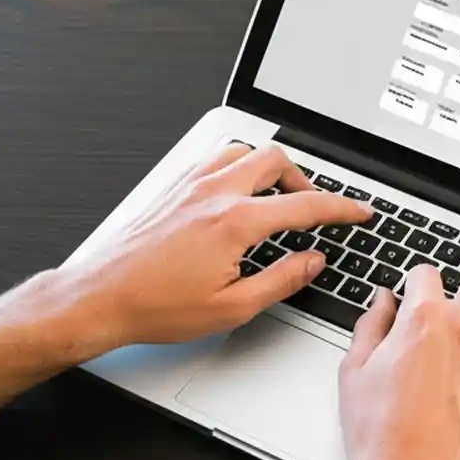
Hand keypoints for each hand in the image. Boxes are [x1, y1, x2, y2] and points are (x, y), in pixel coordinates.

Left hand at [60, 143, 372, 353]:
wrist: (100, 298)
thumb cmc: (156, 306)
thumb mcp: (233, 307)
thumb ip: (282, 280)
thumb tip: (312, 261)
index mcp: (235, 223)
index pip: (305, 205)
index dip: (342, 208)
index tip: (359, 211)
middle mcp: (213, 195)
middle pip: (276, 161)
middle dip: (306, 180)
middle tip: (314, 206)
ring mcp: (190, 186)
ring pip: (244, 151)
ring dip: (269, 168)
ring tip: (277, 195)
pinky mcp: (172, 188)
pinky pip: (214, 159)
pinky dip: (237, 166)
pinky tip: (237, 190)